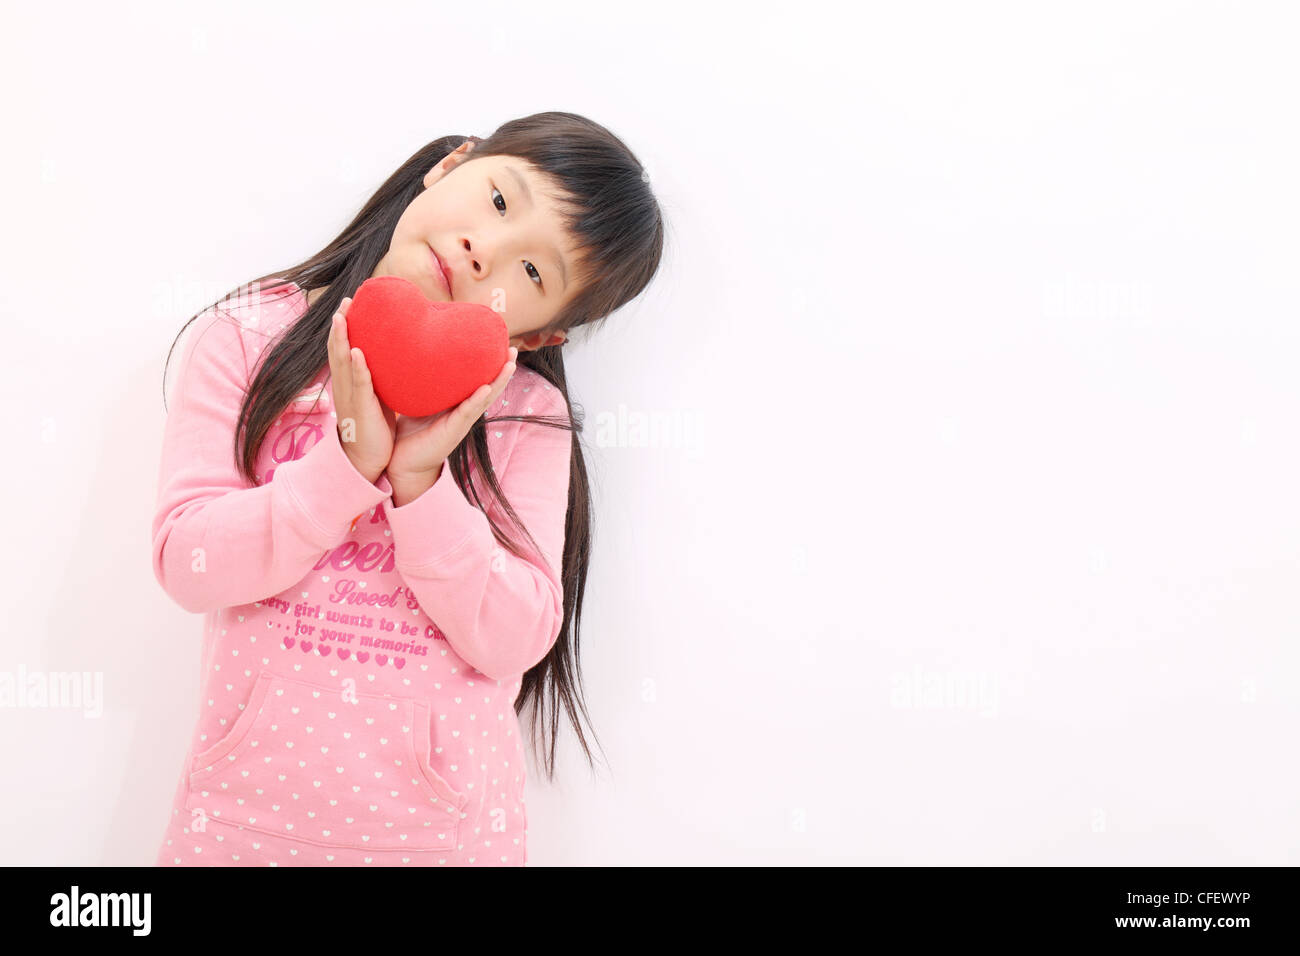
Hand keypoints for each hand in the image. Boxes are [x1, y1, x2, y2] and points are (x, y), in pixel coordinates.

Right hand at [328, 296, 396, 483]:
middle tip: (346, 300)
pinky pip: (359, 385)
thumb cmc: (375, 429)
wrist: (368, 460)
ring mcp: (352, 397)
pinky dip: (356, 367)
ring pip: (343, 362)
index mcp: (353, 382)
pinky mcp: (361, 410)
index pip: (346, 349)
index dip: (346, 328)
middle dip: (341, 324)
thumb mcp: (378, 398)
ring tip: (342, 316)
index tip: (352, 304)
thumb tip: (397, 360)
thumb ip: (383, 378)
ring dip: (342, 338)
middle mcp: (347, 386)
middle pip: (339, 349)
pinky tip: (356, 351)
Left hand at [384, 346, 517, 486]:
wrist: (402, 463)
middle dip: (502, 369)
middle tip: (513, 349)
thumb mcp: (417, 404)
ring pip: (485, 398)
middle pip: (489, 387)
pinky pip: (467, 413)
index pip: (478, 381)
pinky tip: (486, 388)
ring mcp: (461, 423)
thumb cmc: (409, 435)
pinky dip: (478, 399)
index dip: (489, 366)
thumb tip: (412, 360)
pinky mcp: (452, 432)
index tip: (498, 345)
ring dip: (499, 382)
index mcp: (457, 405)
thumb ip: (421, 387)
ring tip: (510, 364)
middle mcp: (463, 413)